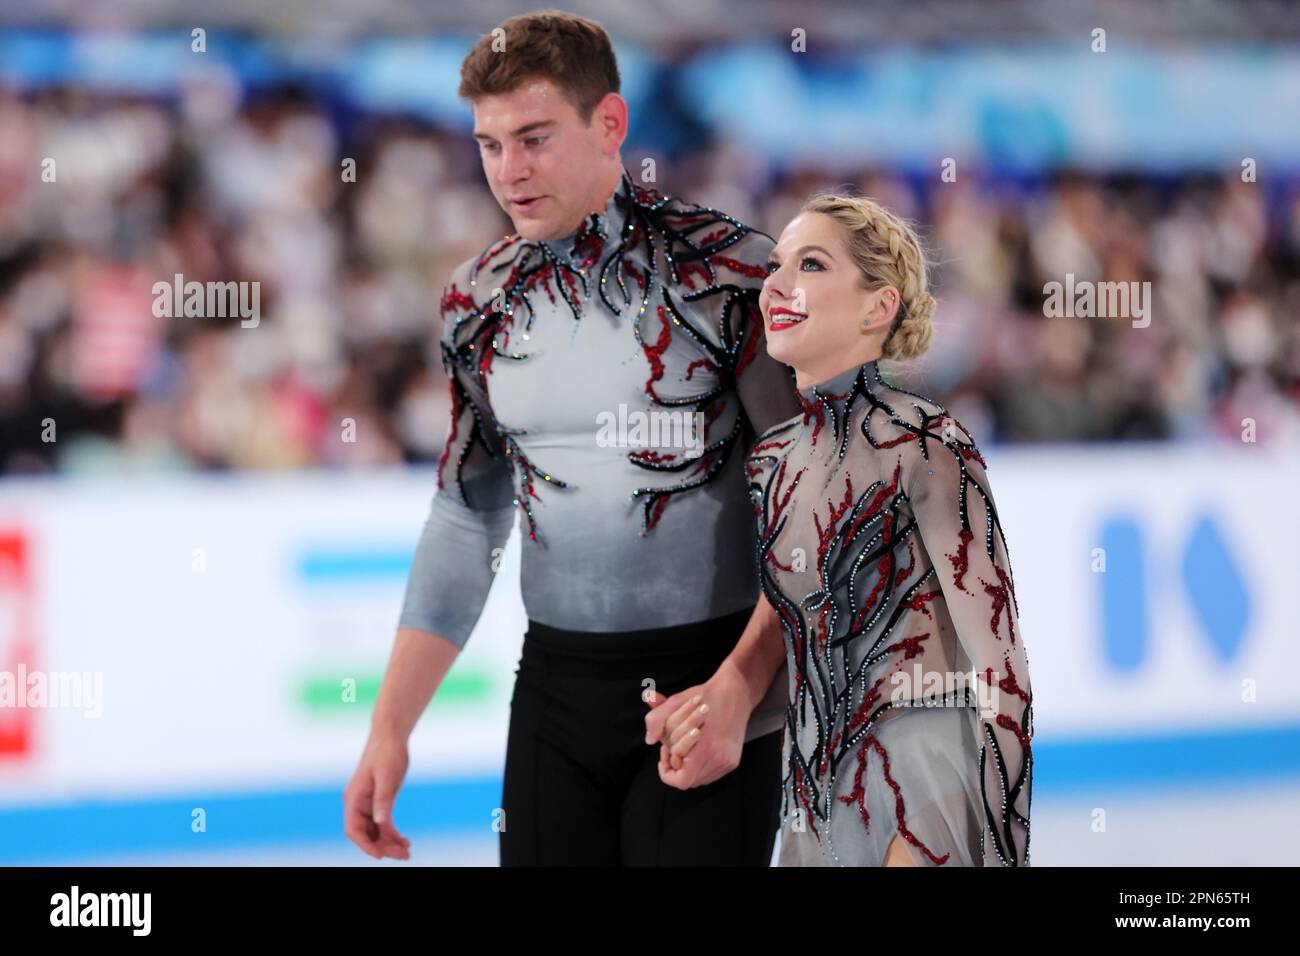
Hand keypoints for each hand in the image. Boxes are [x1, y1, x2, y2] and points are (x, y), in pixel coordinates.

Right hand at [344, 734, 412, 859]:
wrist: (391, 737)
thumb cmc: (386, 753)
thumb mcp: (386, 776)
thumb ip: (382, 800)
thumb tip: (380, 822)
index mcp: (354, 798)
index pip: (353, 829)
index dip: (365, 844)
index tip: (380, 855)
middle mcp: (358, 804)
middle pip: (366, 834)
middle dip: (382, 847)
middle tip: (403, 856)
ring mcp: (368, 804)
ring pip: (375, 831)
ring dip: (389, 843)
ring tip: (406, 853)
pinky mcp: (380, 801)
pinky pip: (383, 823)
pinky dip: (392, 834)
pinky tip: (405, 841)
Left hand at [642, 661, 750, 789]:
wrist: (737, 692)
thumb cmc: (705, 696)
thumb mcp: (676, 701)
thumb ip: (657, 719)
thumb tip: (649, 740)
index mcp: (705, 747)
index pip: (682, 780)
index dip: (668, 772)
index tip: (664, 753)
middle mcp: (719, 758)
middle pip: (689, 781)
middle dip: (676, 767)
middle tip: (671, 747)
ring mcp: (728, 761)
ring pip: (699, 779)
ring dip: (688, 768)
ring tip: (684, 747)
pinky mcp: (733, 761)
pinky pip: (710, 774)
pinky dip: (700, 766)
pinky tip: (696, 749)